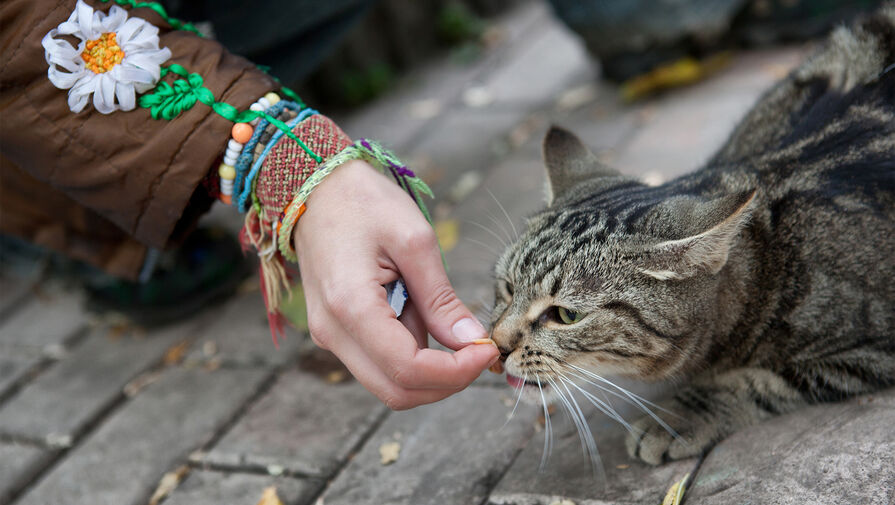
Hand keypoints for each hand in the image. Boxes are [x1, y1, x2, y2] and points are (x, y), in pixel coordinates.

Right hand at [293, 160, 498, 408]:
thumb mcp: (414, 240)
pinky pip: (378, 362)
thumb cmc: (363, 202)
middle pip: (397, 391)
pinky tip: (425, 318)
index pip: (408, 369)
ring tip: (452, 325)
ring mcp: (329, 335)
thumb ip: (441, 298)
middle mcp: (332, 332)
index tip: (487, 351)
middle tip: (479, 351)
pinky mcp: (335, 331)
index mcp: (350, 306)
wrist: (315, 187)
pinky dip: (412, 356)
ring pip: (388, 383)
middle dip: (446, 382)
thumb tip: (471, 341)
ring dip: (430, 370)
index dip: (455, 372)